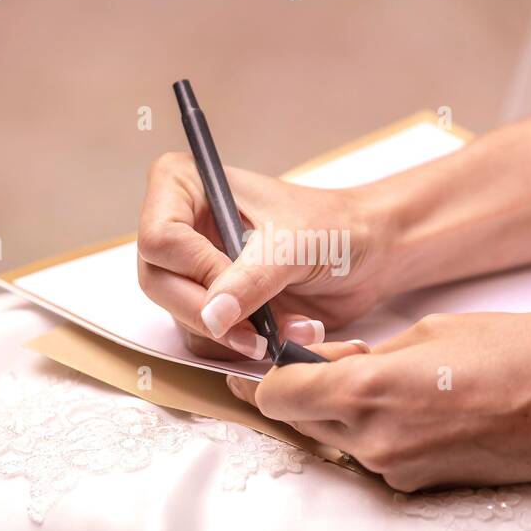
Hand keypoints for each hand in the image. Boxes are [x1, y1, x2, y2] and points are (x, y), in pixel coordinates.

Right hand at [137, 152, 392, 359]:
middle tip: (256, 329)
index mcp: (187, 185)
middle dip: (210, 313)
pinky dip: (247, 344)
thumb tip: (213, 315)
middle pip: (158, 283)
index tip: (236, 285)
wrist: (371, 252)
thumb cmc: (336, 225)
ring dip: (237, 333)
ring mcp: (196, 267)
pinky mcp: (216, 303)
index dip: (196, 269)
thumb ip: (251, 278)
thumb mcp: (294, 244)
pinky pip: (209, 338)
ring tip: (290, 325)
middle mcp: (182, 225)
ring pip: (182, 316)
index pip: (159, 237)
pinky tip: (288, 330)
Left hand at [226, 312, 530, 490]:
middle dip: (302, 397)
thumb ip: (365, 355)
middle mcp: (374, 444)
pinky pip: (380, 461)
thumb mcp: (428, 332)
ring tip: (387, 382)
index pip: (278, 398)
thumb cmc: (514, 350)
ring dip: (344, 418)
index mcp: (366, 395)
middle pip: (301, 426)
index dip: (265, 378)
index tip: (264, 363)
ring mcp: (400, 475)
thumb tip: (325, 362)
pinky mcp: (426, 491)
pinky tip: (419, 409)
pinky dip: (381, 437)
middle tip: (320, 365)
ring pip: (340, 445)